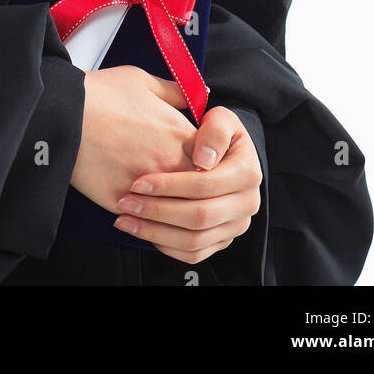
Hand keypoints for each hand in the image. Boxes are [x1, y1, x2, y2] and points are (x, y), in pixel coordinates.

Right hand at [69, 66, 195, 211]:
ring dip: (173, 213)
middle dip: (195, 194)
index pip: (214, 162)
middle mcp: (170, 163)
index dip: (207, 166)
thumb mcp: (142, 80)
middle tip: (185, 195)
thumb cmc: (101, 93)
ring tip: (165, 211)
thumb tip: (193, 97)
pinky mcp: (122, 203)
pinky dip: (144, 223)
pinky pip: (144, 223)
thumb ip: (174, 92)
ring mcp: (148, 187)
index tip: (197, 167)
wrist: (63, 113)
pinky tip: (141, 219)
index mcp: (180, 133)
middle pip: (200, 192)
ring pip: (175, 213)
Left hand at [112, 105, 262, 263]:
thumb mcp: (221, 119)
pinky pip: (194, 254)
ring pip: (194, 241)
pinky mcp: (223, 240)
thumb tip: (204, 160)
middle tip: (125, 203)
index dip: (169, 186)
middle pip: (199, 217)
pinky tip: (142, 231)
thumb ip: (215, 130)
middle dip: (157, 212)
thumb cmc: (217, 133)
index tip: (138, 183)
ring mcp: (235, 226)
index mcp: (248, 173)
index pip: (204, 186)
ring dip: (155, 233)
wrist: (226, 153)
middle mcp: (247, 204)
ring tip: (125, 220)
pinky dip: (165, 246)